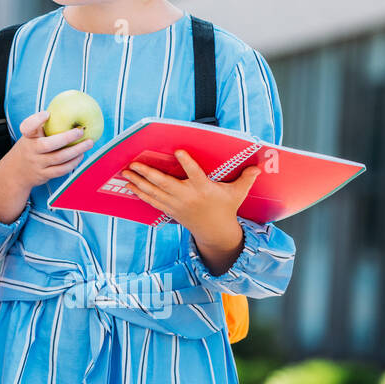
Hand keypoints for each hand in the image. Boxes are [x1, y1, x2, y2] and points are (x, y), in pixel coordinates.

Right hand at [2, 110, 94, 188]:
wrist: (16, 171)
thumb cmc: (30, 147)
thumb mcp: (31, 136)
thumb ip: (43, 125)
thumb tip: (68, 109)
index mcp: (27, 137)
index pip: (27, 127)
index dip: (36, 120)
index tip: (47, 114)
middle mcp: (31, 150)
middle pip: (48, 144)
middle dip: (67, 137)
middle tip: (81, 131)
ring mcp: (37, 163)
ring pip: (59, 158)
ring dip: (76, 150)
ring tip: (89, 143)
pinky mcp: (43, 175)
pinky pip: (61, 170)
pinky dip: (73, 162)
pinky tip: (81, 155)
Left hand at [121, 151, 259, 262]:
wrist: (215, 232)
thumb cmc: (226, 207)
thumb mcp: (237, 193)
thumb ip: (246, 179)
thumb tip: (259, 166)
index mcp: (203, 189)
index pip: (195, 174)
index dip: (187, 163)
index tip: (179, 151)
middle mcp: (187, 196)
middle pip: (165, 184)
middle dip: (148, 173)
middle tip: (134, 163)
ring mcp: (176, 204)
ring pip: (154, 192)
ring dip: (138, 182)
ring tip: (125, 172)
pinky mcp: (169, 210)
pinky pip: (151, 201)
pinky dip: (140, 193)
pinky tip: (129, 185)